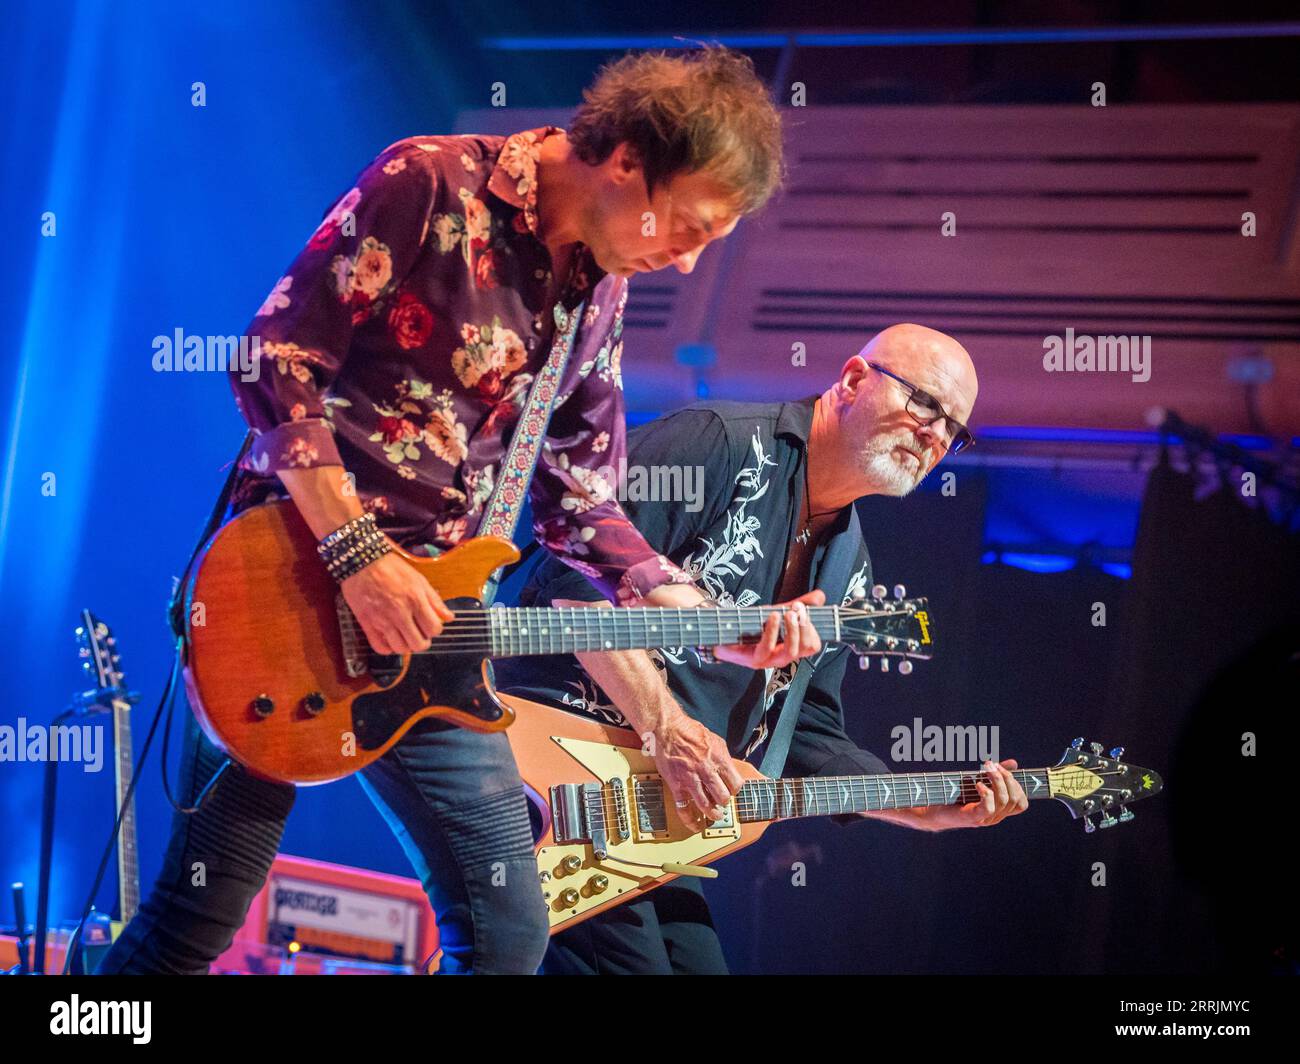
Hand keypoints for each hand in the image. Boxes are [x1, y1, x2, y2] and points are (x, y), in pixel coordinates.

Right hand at [340, 550, 454, 654]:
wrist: (361, 562)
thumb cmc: (391, 567)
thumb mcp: (418, 579)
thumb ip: (434, 600)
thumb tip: (449, 618)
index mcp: (415, 599)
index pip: (434, 629)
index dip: (435, 629)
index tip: (429, 625)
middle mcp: (400, 612)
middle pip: (419, 644)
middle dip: (422, 641)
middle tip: (419, 634)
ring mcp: (382, 620)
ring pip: (401, 649)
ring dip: (406, 645)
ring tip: (405, 636)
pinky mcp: (367, 624)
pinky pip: (381, 648)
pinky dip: (388, 648)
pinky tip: (390, 639)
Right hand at [653, 713, 744, 831]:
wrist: (667, 729)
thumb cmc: (689, 731)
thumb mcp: (715, 740)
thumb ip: (723, 757)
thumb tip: (729, 770)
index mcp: (719, 759)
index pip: (736, 784)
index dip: (735, 790)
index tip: (732, 791)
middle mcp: (707, 770)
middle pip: (723, 797)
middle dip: (724, 801)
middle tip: (722, 801)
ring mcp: (691, 779)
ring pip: (707, 806)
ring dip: (713, 814)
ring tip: (714, 816)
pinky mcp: (677, 785)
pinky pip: (684, 808)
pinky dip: (690, 820)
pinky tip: (695, 825)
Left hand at [711, 590, 824, 669]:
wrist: (724, 632)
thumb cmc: (753, 625)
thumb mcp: (778, 612)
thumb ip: (798, 605)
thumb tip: (820, 596)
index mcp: (791, 647)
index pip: (813, 645)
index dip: (813, 628)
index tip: (805, 609)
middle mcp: (783, 657)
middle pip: (806, 648)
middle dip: (805, 626)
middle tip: (798, 609)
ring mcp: (769, 661)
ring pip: (790, 651)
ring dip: (792, 630)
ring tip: (788, 613)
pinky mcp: (754, 660)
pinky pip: (768, 648)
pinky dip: (773, 631)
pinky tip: (773, 617)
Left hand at [919, 759, 1028, 830]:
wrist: (934, 809)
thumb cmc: (957, 794)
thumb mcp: (980, 781)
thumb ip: (996, 774)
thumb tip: (1014, 763)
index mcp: (999, 810)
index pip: (1021, 804)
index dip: (1018, 786)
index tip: (1005, 770)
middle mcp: (995, 817)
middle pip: (1014, 799)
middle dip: (1006, 778)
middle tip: (992, 764)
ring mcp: (985, 819)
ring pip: (1004, 801)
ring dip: (997, 780)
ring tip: (985, 768)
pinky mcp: (973, 818)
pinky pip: (989, 807)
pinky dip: (987, 793)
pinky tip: (978, 784)